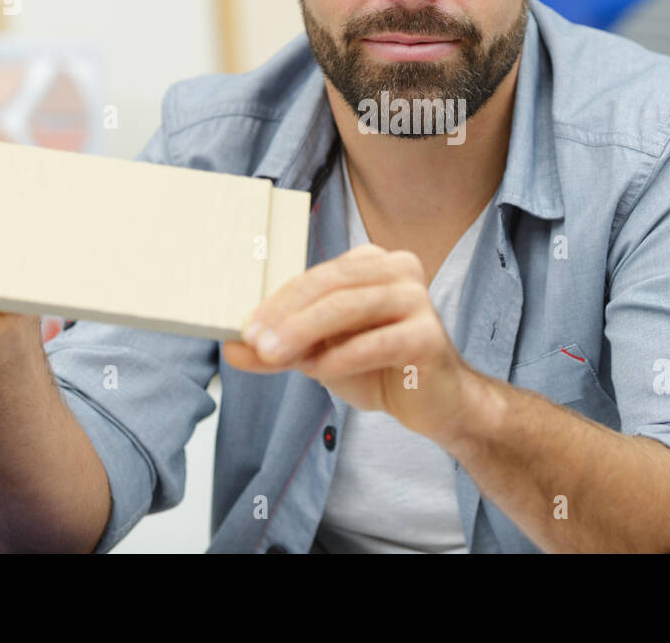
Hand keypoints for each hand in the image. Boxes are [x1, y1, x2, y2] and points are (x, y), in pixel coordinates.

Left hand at [222, 243, 475, 442]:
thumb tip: (233, 348)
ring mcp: (418, 301)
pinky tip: (319, 369)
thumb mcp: (321, 356)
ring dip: (306, 331)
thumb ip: (281, 349)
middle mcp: (399, 271)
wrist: (436, 404)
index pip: (316, 276)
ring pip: (352, 307)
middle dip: (287, 314)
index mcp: (373, 265)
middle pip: (332, 286)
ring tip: (275, 354)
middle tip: (255, 341)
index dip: (277, 301)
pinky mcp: (430, 336)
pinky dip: (345, 355)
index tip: (245, 330)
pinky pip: (380, 341)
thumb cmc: (381, 369)